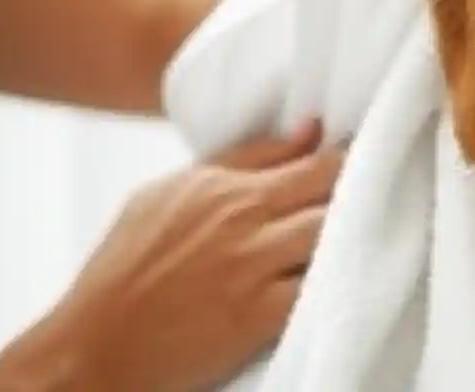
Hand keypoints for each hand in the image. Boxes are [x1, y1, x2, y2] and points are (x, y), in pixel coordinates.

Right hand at [0, 120, 342, 391]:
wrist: (96, 344)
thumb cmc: (127, 268)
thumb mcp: (170, 194)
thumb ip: (245, 158)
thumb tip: (310, 129)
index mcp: (224, 186)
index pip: (312, 159)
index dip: (350, 161)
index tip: (370, 165)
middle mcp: (243, 218)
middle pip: (333, 187)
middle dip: (362, 191)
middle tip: (378, 201)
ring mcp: (253, 266)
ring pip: (334, 231)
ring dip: (355, 233)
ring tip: (365, 239)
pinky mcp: (260, 314)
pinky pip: (320, 288)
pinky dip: (339, 282)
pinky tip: (346, 280)